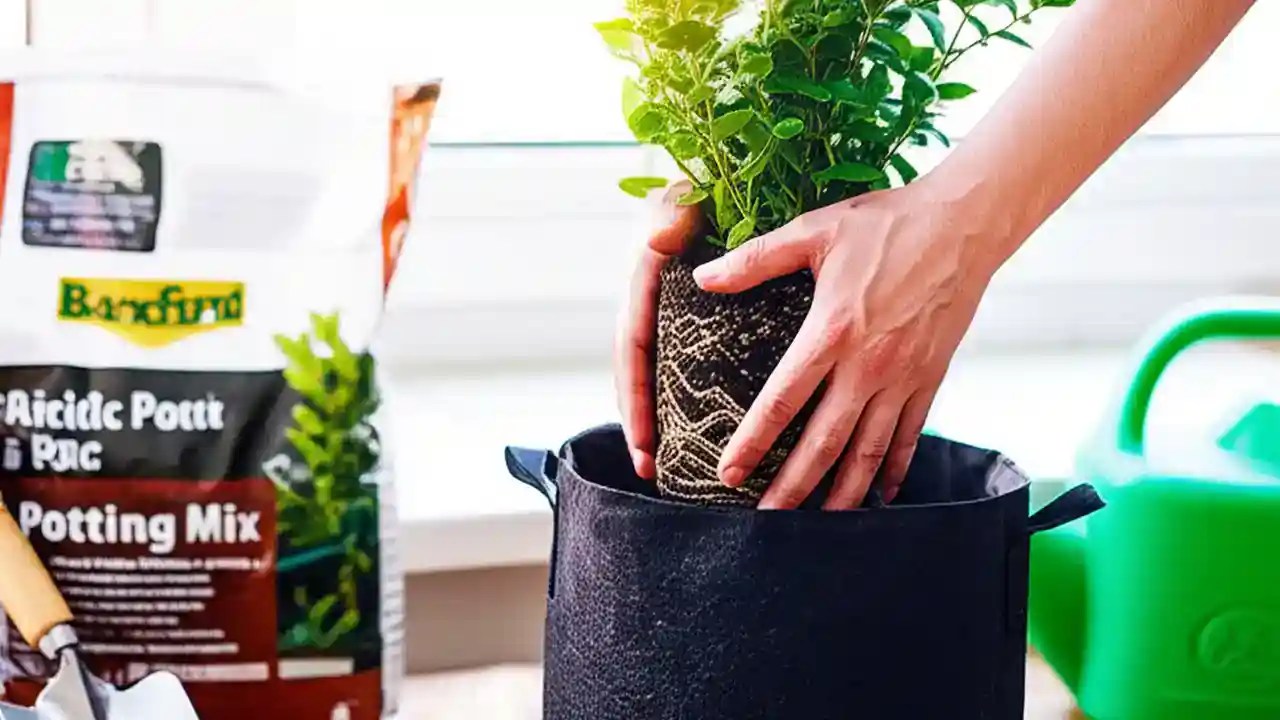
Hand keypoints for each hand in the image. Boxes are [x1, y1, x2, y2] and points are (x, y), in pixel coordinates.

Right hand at [615, 181, 703, 479]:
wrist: (712, 172)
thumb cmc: (697, 183)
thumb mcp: (680, 195)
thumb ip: (671, 213)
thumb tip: (664, 235)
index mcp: (641, 282)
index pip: (633, 350)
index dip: (635, 399)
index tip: (644, 441)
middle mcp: (646, 299)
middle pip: (636, 371)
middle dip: (639, 421)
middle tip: (649, 466)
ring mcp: (664, 308)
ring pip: (652, 370)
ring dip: (653, 414)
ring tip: (660, 459)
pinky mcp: (685, 314)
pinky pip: (673, 359)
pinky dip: (675, 393)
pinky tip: (689, 422)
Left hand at [692, 179, 1006, 509]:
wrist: (964, 223)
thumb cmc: (886, 223)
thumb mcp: (814, 231)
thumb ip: (756, 259)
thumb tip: (702, 278)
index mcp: (833, 330)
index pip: (783, 399)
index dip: (754, 441)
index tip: (729, 472)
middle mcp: (869, 365)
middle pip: (825, 442)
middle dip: (792, 487)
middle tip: (765, 520)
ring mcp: (903, 377)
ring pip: (868, 451)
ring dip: (843, 493)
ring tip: (819, 524)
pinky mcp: (930, 378)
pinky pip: (908, 436)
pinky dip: (892, 470)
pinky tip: (877, 495)